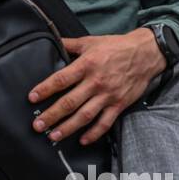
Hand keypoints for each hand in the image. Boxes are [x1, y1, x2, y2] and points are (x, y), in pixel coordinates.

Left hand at [27, 28, 164, 145]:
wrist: (146, 53)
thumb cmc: (116, 46)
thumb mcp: (90, 41)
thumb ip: (69, 43)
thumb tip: (52, 39)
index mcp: (87, 64)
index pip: (61, 79)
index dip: (45, 89)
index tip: (32, 98)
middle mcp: (96, 82)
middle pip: (70, 102)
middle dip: (52, 115)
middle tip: (37, 125)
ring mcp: (108, 95)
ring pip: (85, 115)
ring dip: (68, 127)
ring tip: (54, 135)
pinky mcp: (119, 104)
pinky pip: (105, 122)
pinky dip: (94, 133)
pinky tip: (83, 140)